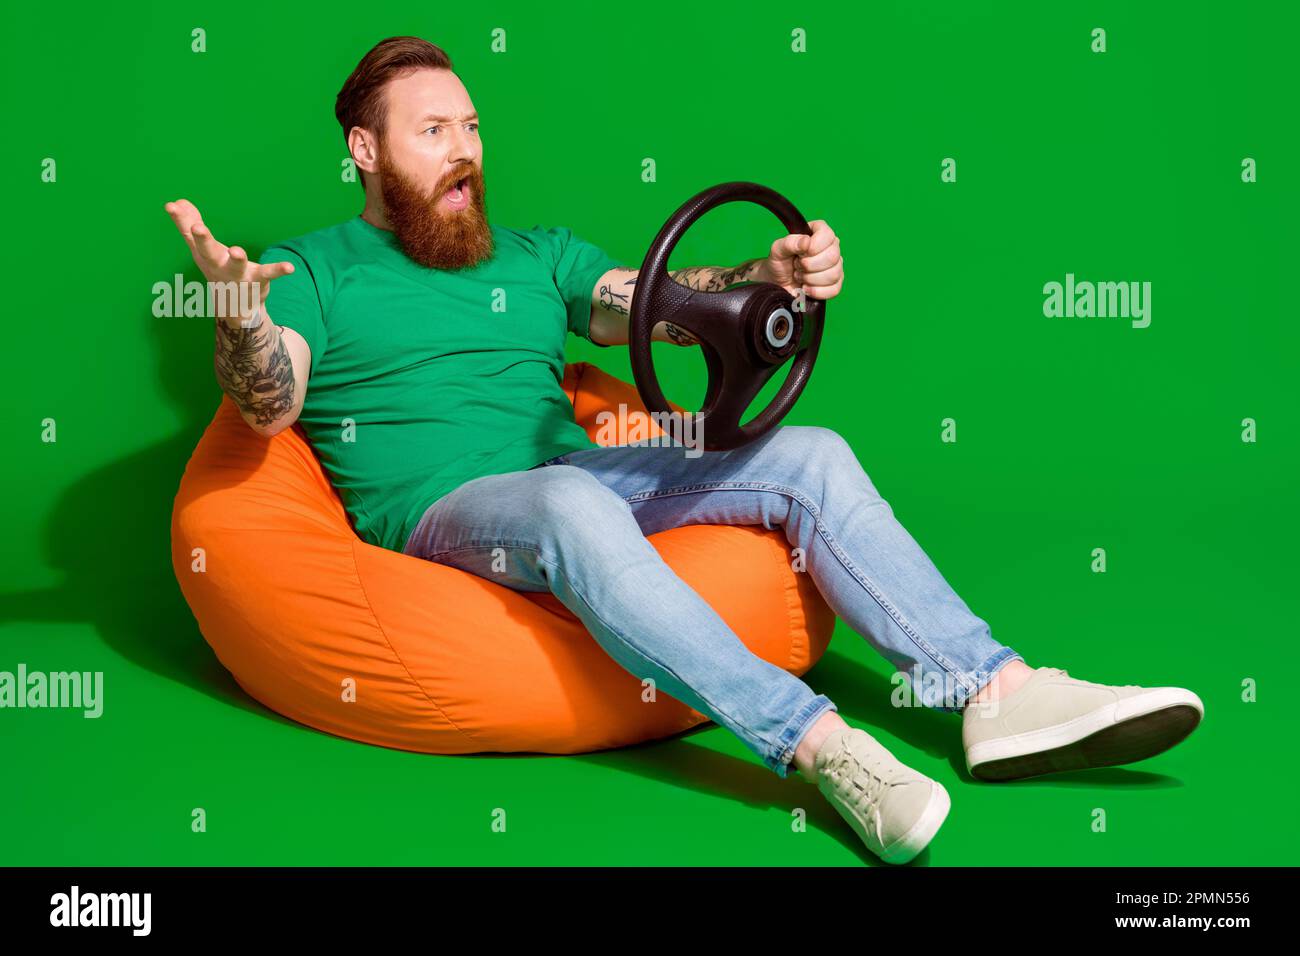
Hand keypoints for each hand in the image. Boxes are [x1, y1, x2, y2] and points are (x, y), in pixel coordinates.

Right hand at [164, 198, 294, 322]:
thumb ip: (190, 226)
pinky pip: (269, 274)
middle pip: (208, 250)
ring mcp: (238, 274)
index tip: (171, 206)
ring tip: (237, 251)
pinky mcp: (257, 280)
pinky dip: (279, 270)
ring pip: (236, 266)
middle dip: (202, 239)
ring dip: (236, 259)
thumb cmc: (218, 271)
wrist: (235, 308)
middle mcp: (218, 264)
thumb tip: (177, 201)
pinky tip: (290, 267)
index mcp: (205, 254)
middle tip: (197, 227)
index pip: (190, 235)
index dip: (181, 220)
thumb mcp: (202, 250)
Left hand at [765, 219, 842, 300]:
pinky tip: (806, 288)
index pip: (827, 234)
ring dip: (811, 279)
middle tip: (797, 266)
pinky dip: (816, 291)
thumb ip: (790, 242)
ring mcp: (835, 266)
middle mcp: (830, 248)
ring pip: (834, 274)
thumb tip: (806, 241)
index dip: (815, 245)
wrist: (777, 284)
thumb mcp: (778, 250)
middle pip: (833, 256)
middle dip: (809, 265)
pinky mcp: (835, 284)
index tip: (801, 253)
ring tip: (800, 276)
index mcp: (819, 234)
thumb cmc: (779, 263)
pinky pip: (834, 289)